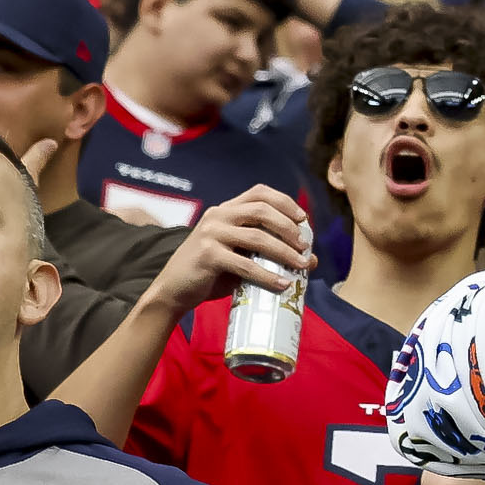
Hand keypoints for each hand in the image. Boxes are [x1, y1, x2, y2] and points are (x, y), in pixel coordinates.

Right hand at [136, 188, 314, 318]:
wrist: (173, 290)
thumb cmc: (211, 273)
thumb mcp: (240, 256)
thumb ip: (268, 252)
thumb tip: (310, 259)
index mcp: (225, 210)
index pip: (259, 193)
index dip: (284, 202)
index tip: (303, 218)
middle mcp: (218, 216)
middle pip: (262, 210)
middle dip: (289, 227)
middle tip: (304, 246)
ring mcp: (211, 234)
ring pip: (258, 237)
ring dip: (285, 252)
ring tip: (301, 265)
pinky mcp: (208, 255)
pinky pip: (246, 265)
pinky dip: (268, 276)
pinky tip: (283, 284)